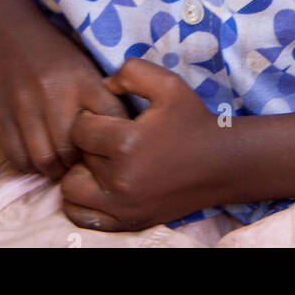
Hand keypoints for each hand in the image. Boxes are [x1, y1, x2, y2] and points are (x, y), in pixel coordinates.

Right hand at [0, 13, 131, 180]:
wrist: (8, 34)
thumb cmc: (56, 55)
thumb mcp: (86, 67)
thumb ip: (102, 98)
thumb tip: (123, 135)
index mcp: (83, 80)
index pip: (111, 121)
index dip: (114, 142)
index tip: (110, 148)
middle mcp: (54, 94)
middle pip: (72, 150)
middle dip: (78, 164)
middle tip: (80, 164)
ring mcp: (25, 107)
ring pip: (45, 160)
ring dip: (54, 170)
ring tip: (59, 165)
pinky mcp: (0, 118)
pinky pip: (18, 159)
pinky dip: (30, 166)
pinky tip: (37, 158)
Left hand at [60, 57, 227, 231]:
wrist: (222, 163)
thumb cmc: (193, 120)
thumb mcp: (168, 83)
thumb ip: (132, 71)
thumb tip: (103, 84)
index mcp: (127, 143)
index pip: (79, 129)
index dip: (89, 118)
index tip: (106, 118)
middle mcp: (121, 180)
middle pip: (77, 158)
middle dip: (87, 145)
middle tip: (106, 138)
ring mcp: (124, 207)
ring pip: (72, 190)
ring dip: (81, 174)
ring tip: (102, 162)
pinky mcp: (129, 223)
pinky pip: (83, 217)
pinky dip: (84, 202)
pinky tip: (101, 186)